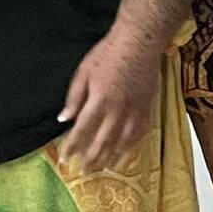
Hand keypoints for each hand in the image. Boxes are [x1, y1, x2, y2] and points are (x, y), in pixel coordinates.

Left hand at [58, 29, 161, 170]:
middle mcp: (118, 109)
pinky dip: (133, 145)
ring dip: (112, 156)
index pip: (82, 130)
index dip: (73, 146)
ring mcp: (136, 109)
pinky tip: (126, 152)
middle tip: (84, 170)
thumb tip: (64, 118)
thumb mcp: (84, 71)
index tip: (66, 157)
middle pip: (103, 141)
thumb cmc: (110, 51)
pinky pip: (141, 131)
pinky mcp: (148, 106)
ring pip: (123, 140)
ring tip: (103, 168)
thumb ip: (74, 97)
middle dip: (92, 158)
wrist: (141, 40)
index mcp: (100, 99)